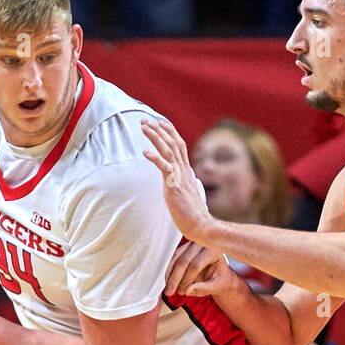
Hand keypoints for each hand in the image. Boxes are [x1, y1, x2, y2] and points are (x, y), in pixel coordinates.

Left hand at [141, 118, 214, 244]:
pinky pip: (164, 167)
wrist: (200, 224)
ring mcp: (180, 176)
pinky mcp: (174, 185)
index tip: (160, 123)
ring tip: (144, 127)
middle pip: (173, 142)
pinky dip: (155, 157)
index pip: (179, 145)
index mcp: (186, 171)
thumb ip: (180, 184)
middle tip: (145, 120)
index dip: (170, 132)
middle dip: (159, 129)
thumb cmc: (192, 213)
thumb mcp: (185, 193)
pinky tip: (144, 152)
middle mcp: (184, 170)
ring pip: (168, 150)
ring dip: (155, 137)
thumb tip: (176, 182)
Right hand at [163, 239, 248, 302]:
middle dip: (175, 278)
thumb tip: (188, 291)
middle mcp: (203, 243)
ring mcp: (192, 243)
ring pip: (176, 257)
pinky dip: (169, 271)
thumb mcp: (216, 286)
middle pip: (184, 260)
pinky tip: (168, 282)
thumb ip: (204, 289)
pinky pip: (173, 257)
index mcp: (214, 250)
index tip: (183, 292)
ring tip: (168, 290)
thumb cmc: (220, 279)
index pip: (196, 265)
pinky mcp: (185, 247)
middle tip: (169, 292)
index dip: (187, 280)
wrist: (220, 273)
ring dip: (169, 275)